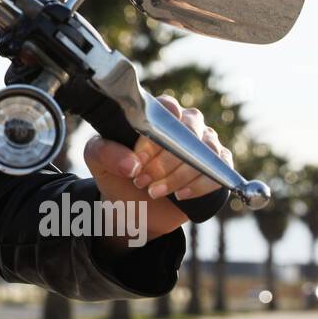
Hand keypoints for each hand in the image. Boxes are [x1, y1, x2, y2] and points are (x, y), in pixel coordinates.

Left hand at [82, 94, 230, 240]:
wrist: (133, 209)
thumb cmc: (117, 175)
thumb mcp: (98, 160)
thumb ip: (105, 151)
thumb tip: (131, 162)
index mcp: (158, 113)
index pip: (167, 109)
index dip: (155, 136)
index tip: (138, 159)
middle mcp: (186, 123)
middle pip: (189, 132)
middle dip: (165, 160)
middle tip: (142, 180)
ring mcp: (205, 145)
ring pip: (205, 153)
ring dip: (179, 175)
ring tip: (154, 191)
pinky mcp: (217, 168)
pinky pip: (219, 172)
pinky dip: (200, 185)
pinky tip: (179, 196)